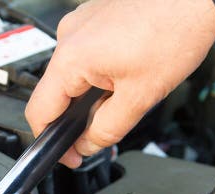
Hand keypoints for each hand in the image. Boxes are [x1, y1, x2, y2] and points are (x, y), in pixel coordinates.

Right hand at [26, 0, 214, 167]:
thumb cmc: (175, 30)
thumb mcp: (141, 97)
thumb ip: (107, 130)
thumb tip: (88, 145)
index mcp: (71, 57)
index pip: (39, 112)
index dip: (51, 141)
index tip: (69, 155)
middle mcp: (68, 35)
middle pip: (56, 93)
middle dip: (79, 118)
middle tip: (107, 129)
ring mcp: (80, 23)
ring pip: (73, 74)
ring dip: (92, 94)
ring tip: (128, 90)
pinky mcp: (94, 17)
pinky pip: (86, 54)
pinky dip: (101, 71)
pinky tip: (129, 69)